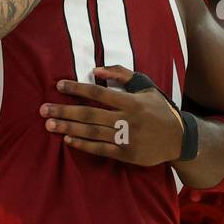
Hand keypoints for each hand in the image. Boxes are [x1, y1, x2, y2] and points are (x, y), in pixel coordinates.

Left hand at [41, 65, 183, 164]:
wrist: (180, 139)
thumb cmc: (159, 109)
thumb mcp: (146, 87)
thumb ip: (123, 74)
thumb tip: (97, 68)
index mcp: (132, 102)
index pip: (99, 93)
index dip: (77, 89)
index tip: (58, 85)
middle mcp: (128, 120)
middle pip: (90, 115)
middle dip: (64, 112)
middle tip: (43, 110)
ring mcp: (127, 139)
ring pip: (92, 133)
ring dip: (68, 129)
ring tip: (49, 125)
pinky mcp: (126, 154)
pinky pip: (100, 150)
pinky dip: (83, 145)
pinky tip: (68, 140)